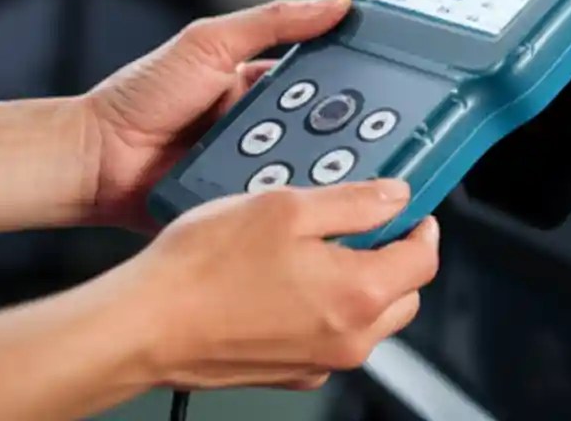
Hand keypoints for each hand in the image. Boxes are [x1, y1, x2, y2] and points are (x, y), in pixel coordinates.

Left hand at [82, 0, 351, 229]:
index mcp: (259, 82)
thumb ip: (271, 21)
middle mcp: (262, 125)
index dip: (352, 78)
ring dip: (320, 162)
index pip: (322, 77)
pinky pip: (279, 199)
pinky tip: (302, 191)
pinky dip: (292, 196)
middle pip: (322, 124)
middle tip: (363, 126)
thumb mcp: (208, 42)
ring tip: (328, 157)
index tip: (386, 80)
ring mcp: (255, 165)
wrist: (94, 160)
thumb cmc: (138, 98)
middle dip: (341, 126)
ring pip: (309, 164)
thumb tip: (333, 2)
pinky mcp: (243, 202)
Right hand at [120, 179, 439, 389]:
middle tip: (365, 223)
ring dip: (361, 283)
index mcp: (359, 293)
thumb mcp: (286, 206)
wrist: (146, 325)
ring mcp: (320, 360)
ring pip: (369, 319)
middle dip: (395, 257)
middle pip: (404, 294)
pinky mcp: (290, 372)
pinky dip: (326, 309)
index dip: (422, 226)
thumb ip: (353, 201)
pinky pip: (330, 337)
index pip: (424, 259)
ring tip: (317, 246)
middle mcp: (349, 337)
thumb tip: (395, 198)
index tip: (411, 209)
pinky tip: (288, 279)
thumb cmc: (205, 268)